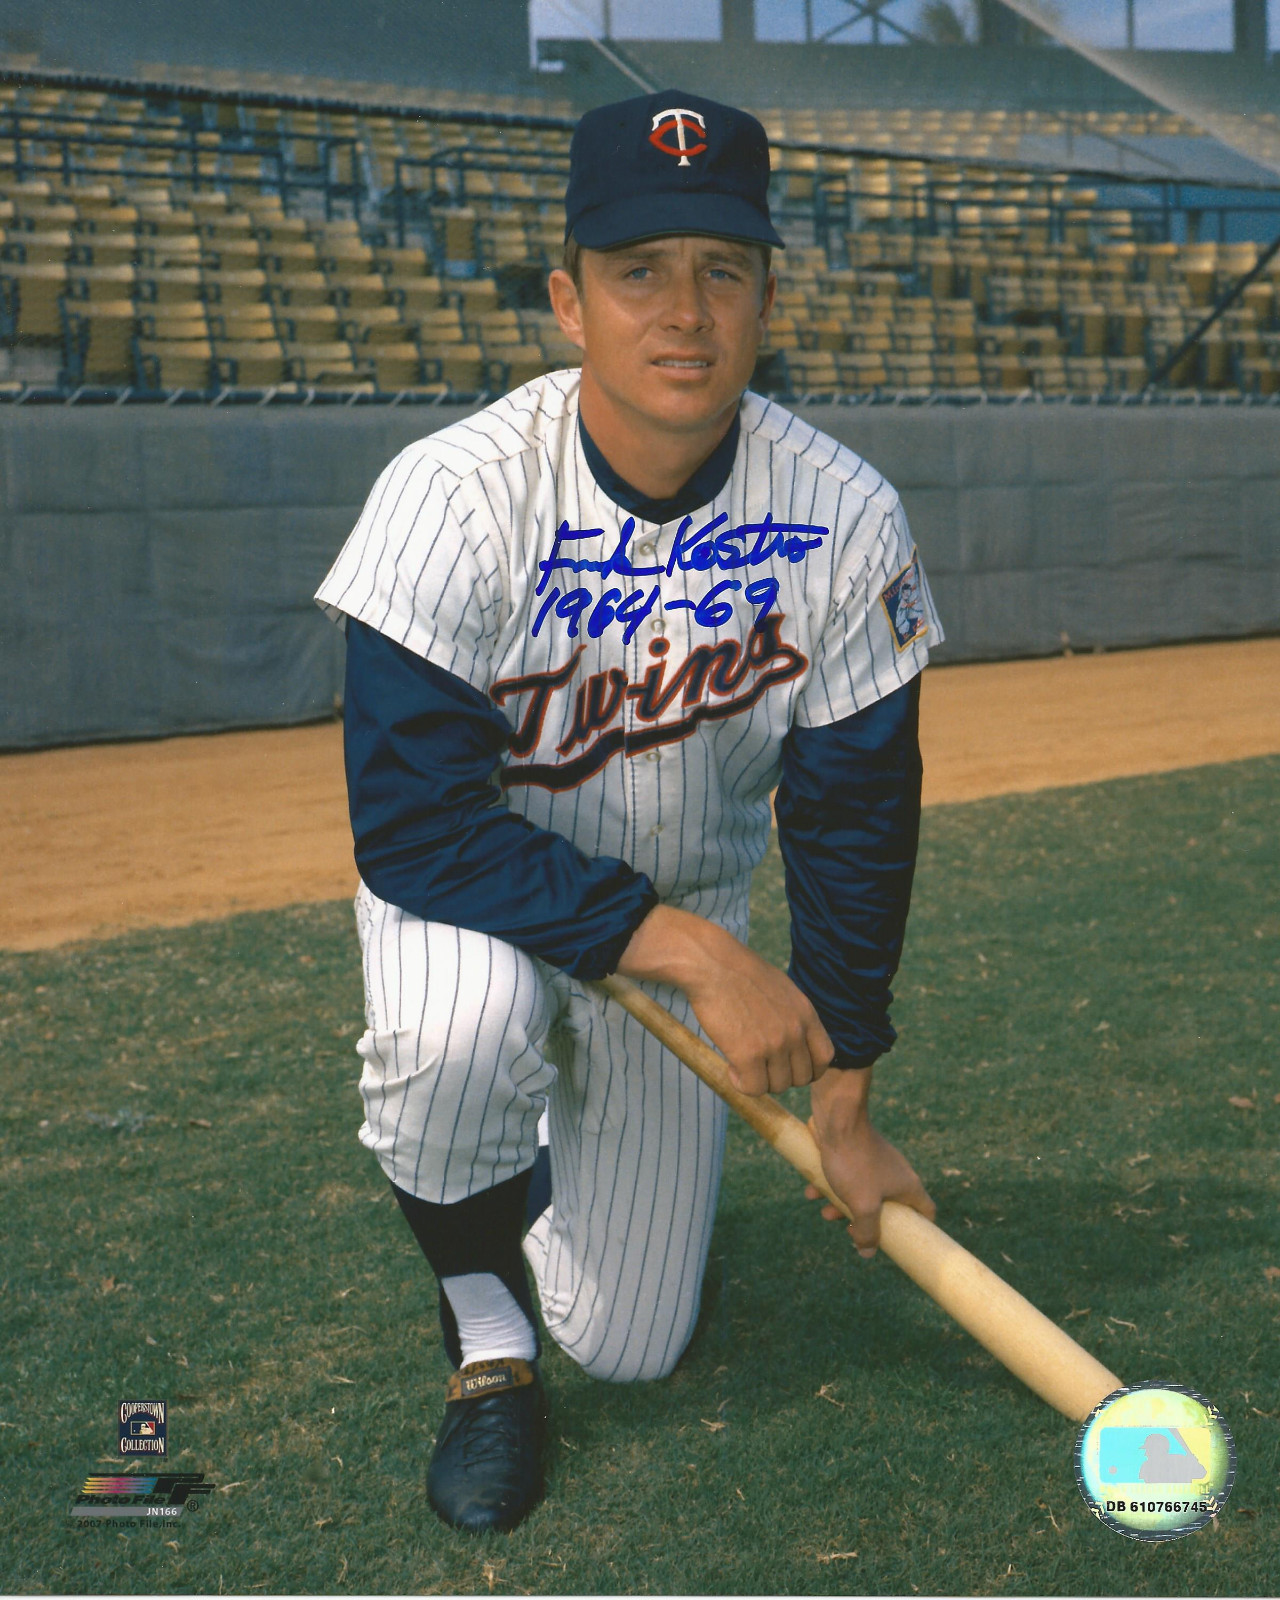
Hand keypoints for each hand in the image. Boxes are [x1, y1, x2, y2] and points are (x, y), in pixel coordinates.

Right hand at [616, 905, 833, 1093]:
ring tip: (741, 1061)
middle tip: (759, 1064)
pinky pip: (754, 1088)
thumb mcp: (782, 990)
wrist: (711, 964)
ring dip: (758, 1079)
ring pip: (777, 1086)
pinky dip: (741, 1083)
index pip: (824, 1058)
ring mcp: (774, 1044)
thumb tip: (795, 1043)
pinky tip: (731, 1066)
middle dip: (779, 1076)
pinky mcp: (749, 1055)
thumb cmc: (739, 973)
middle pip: (800, 1078)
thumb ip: (793, 1017)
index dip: (808, 1069)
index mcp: (806, 1014)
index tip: (787, 1066)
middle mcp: (795, 1031)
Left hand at [806, 1068, 934, 1258]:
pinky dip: (832, 1186)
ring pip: (864, 1192)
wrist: (837, 1119)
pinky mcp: (858, 1152)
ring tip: (823, 1211)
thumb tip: (867, 1252)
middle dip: (865, 1221)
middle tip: (848, 1228)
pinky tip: (811, 1191)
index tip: (898, 1243)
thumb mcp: (862, 1205)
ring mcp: (877, 1161)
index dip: (917, 1231)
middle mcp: (897, 1173)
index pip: (926, 1213)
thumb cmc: (854, 1162)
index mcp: (908, 1186)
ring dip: (843, 1205)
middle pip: (888, 1207)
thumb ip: (867, 1232)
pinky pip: (849, 1176)